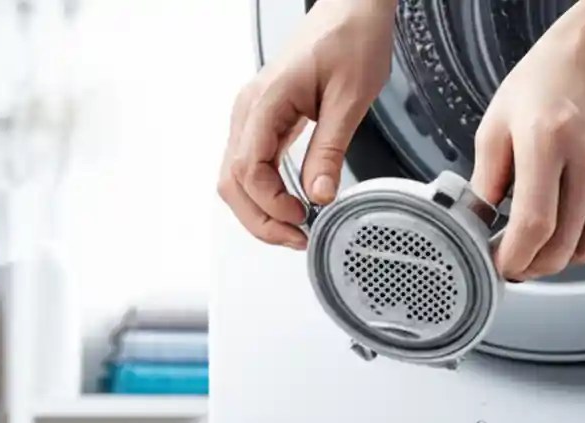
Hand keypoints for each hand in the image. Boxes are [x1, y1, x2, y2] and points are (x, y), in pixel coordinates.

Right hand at [218, 0, 395, 249]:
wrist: (353, 7)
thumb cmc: (351, 38)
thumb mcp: (350, 98)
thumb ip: (330, 150)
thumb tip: (318, 195)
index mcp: (265, 100)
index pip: (248, 169)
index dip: (271, 204)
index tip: (301, 219)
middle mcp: (250, 108)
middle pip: (232, 180)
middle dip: (260, 218)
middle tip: (295, 238)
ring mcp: (253, 114)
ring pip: (236, 176)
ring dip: (260, 209)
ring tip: (293, 228)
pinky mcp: (265, 118)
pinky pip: (251, 163)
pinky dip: (265, 191)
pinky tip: (289, 204)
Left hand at [471, 26, 584, 279]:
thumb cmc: (537, 93)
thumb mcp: (494, 129)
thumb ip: (484, 183)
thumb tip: (473, 230)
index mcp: (546, 142)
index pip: (535, 221)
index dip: (514, 256)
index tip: (495, 264)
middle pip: (560, 246)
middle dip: (528, 267)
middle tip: (506, 260)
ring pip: (583, 252)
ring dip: (552, 263)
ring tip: (529, 248)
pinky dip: (577, 253)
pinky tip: (556, 238)